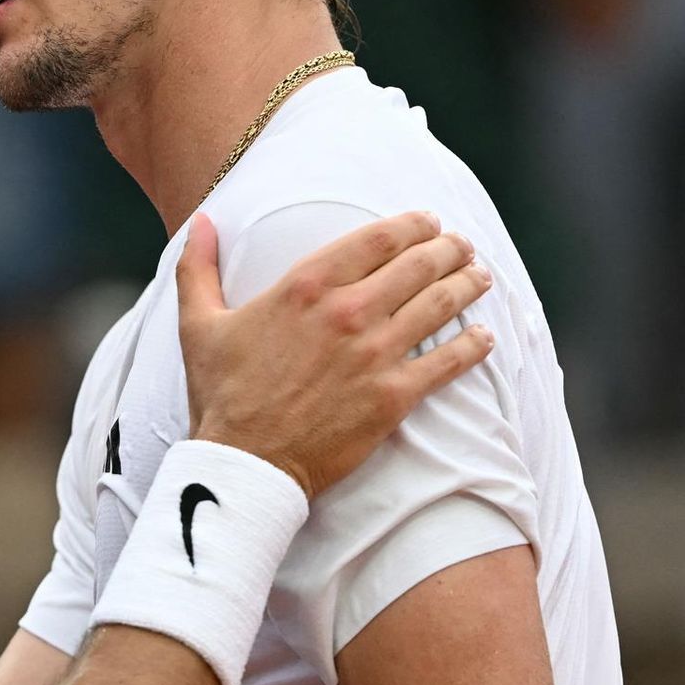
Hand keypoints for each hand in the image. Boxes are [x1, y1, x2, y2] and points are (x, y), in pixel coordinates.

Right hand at [176, 212, 495, 498]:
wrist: (246, 464)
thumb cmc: (222, 395)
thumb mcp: (199, 323)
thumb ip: (198, 267)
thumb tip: (201, 222)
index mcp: (305, 286)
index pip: (376, 238)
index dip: (410, 224)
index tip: (428, 221)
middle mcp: (347, 312)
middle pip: (417, 264)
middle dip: (448, 248)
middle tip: (461, 245)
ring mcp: (375, 354)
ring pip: (439, 305)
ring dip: (467, 284)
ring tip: (480, 276)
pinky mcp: (394, 397)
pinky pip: (448, 363)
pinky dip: (473, 346)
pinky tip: (486, 337)